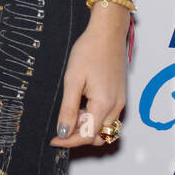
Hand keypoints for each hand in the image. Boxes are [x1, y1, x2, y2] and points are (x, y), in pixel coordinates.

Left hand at [50, 6, 127, 147]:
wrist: (107, 32)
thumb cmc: (89, 51)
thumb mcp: (72, 80)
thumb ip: (68, 109)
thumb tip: (63, 132)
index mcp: (104, 104)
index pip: (87, 136)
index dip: (69, 141)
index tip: (54, 140)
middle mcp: (116, 107)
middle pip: (98, 136)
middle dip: (78, 135)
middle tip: (61, 123)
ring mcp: (120, 101)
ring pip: (104, 128)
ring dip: (87, 127)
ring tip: (71, 109)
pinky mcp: (120, 95)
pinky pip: (108, 116)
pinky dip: (94, 117)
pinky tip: (82, 103)